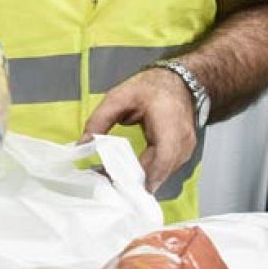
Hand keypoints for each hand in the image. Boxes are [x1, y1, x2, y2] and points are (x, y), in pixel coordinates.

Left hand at [83, 67, 198, 193]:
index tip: (121, 186)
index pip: (163, 157)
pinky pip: (164, 170)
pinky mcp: (183, 155)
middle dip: (133, 181)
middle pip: (160, 171)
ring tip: (112, 180)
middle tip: (105, 185)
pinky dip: (146, 174)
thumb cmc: (149, 88)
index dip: (145, 175)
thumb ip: (99, 120)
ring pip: (162, 174)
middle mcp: (183, 142)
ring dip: (139, 180)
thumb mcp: (118, 97)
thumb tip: (81, 144)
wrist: (178, 82)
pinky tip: (127, 175)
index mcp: (169, 124)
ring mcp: (186, 150)